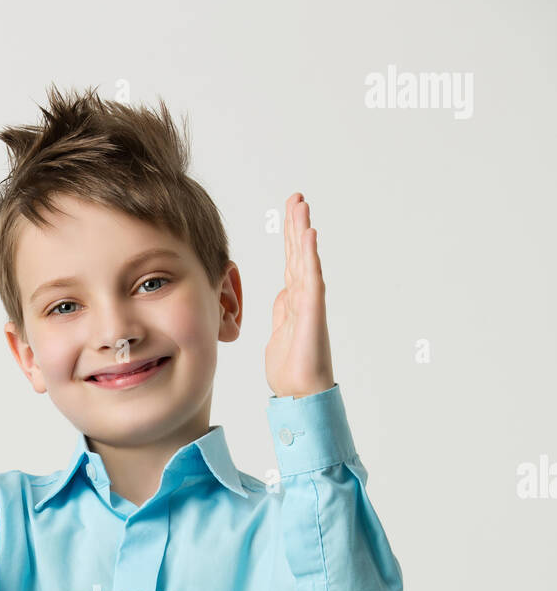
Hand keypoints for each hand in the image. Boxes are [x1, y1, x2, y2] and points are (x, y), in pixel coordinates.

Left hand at [265, 193, 334, 399]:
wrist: (299, 393)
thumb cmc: (290, 369)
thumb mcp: (278, 334)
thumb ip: (281, 312)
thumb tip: (283, 294)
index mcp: (292, 301)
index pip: (290, 261)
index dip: (289, 236)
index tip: (289, 211)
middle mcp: (303, 297)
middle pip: (297, 254)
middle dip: (296, 225)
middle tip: (296, 197)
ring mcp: (309, 303)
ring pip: (305, 259)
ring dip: (302, 232)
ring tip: (301, 206)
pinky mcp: (312, 312)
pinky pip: (311, 278)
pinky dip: (309, 256)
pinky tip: (308, 236)